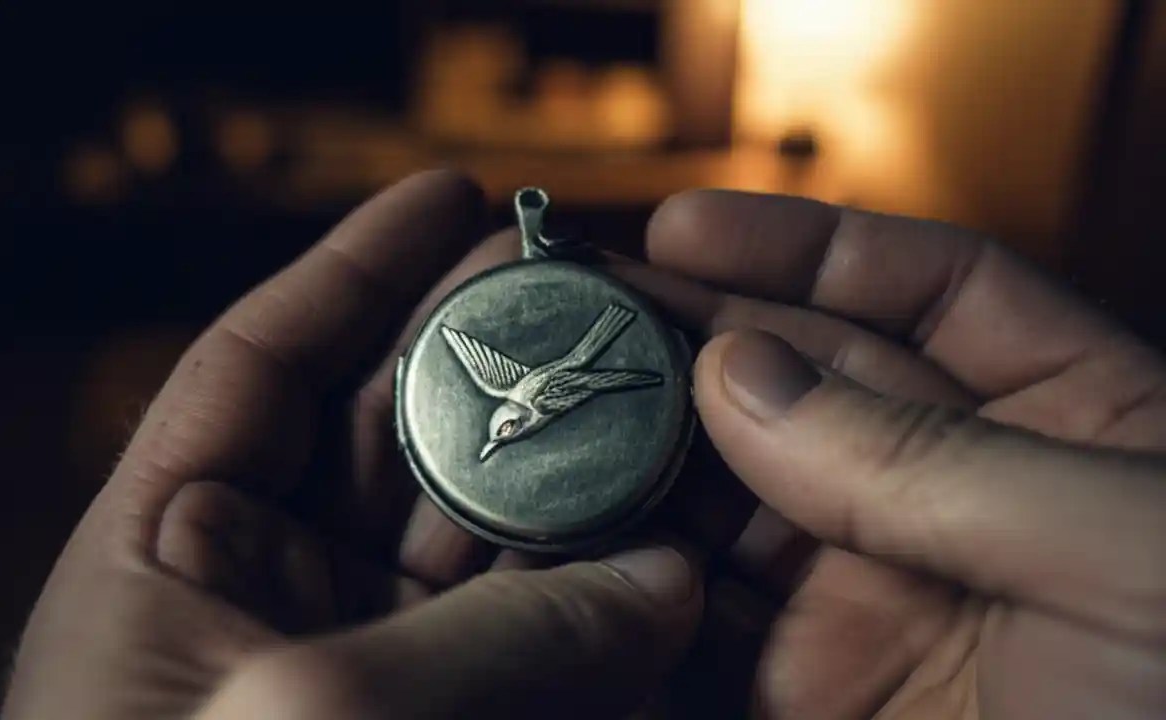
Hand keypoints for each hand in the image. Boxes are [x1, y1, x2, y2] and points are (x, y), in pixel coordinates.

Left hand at [2, 171, 701, 719]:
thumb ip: (501, 641)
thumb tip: (665, 583)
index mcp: (173, 554)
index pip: (260, 364)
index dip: (354, 268)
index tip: (450, 200)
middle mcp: (268, 598)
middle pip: (391, 430)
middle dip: (490, 353)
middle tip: (592, 286)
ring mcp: (364, 669)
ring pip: (479, 532)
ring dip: (564, 465)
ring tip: (655, 389)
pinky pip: (531, 637)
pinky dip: (598, 590)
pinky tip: (667, 532)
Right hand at [616, 191, 1165, 718]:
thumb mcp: (1121, 553)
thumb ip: (931, 456)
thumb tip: (750, 373)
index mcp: (1071, 429)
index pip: (929, 294)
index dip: (804, 247)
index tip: (685, 229)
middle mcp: (957, 507)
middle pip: (797, 386)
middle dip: (685, 341)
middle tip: (576, 315)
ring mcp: (873, 606)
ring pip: (726, 502)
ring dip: (636, 459)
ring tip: (546, 418)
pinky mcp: (808, 700)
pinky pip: (694, 627)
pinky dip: (629, 587)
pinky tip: (570, 544)